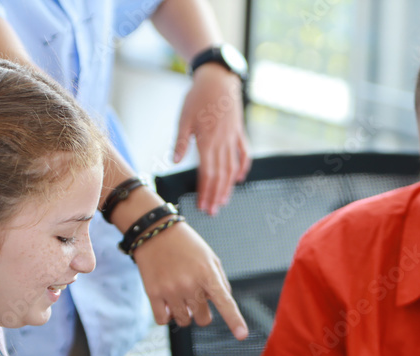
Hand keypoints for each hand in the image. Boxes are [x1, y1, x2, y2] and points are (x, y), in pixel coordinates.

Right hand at [133, 221, 248, 338]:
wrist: (154, 232)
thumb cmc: (186, 245)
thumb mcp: (210, 257)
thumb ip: (220, 282)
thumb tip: (223, 303)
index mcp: (207, 274)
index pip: (225, 302)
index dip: (234, 320)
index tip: (242, 335)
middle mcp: (190, 284)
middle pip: (203, 319)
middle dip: (202, 312)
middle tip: (195, 297)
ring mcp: (170, 290)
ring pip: (184, 321)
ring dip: (184, 314)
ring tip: (180, 296)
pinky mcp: (153, 293)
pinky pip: (162, 320)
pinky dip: (166, 316)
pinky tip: (167, 303)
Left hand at [173, 65, 250, 215]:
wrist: (218, 79)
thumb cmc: (198, 97)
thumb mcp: (184, 118)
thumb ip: (181, 141)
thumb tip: (175, 160)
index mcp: (207, 141)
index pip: (207, 173)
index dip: (205, 191)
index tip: (202, 205)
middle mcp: (222, 143)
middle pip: (220, 176)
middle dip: (216, 195)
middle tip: (212, 211)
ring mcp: (233, 139)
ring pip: (232, 168)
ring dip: (228, 187)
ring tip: (223, 201)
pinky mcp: (239, 132)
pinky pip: (243, 154)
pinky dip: (242, 168)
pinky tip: (239, 179)